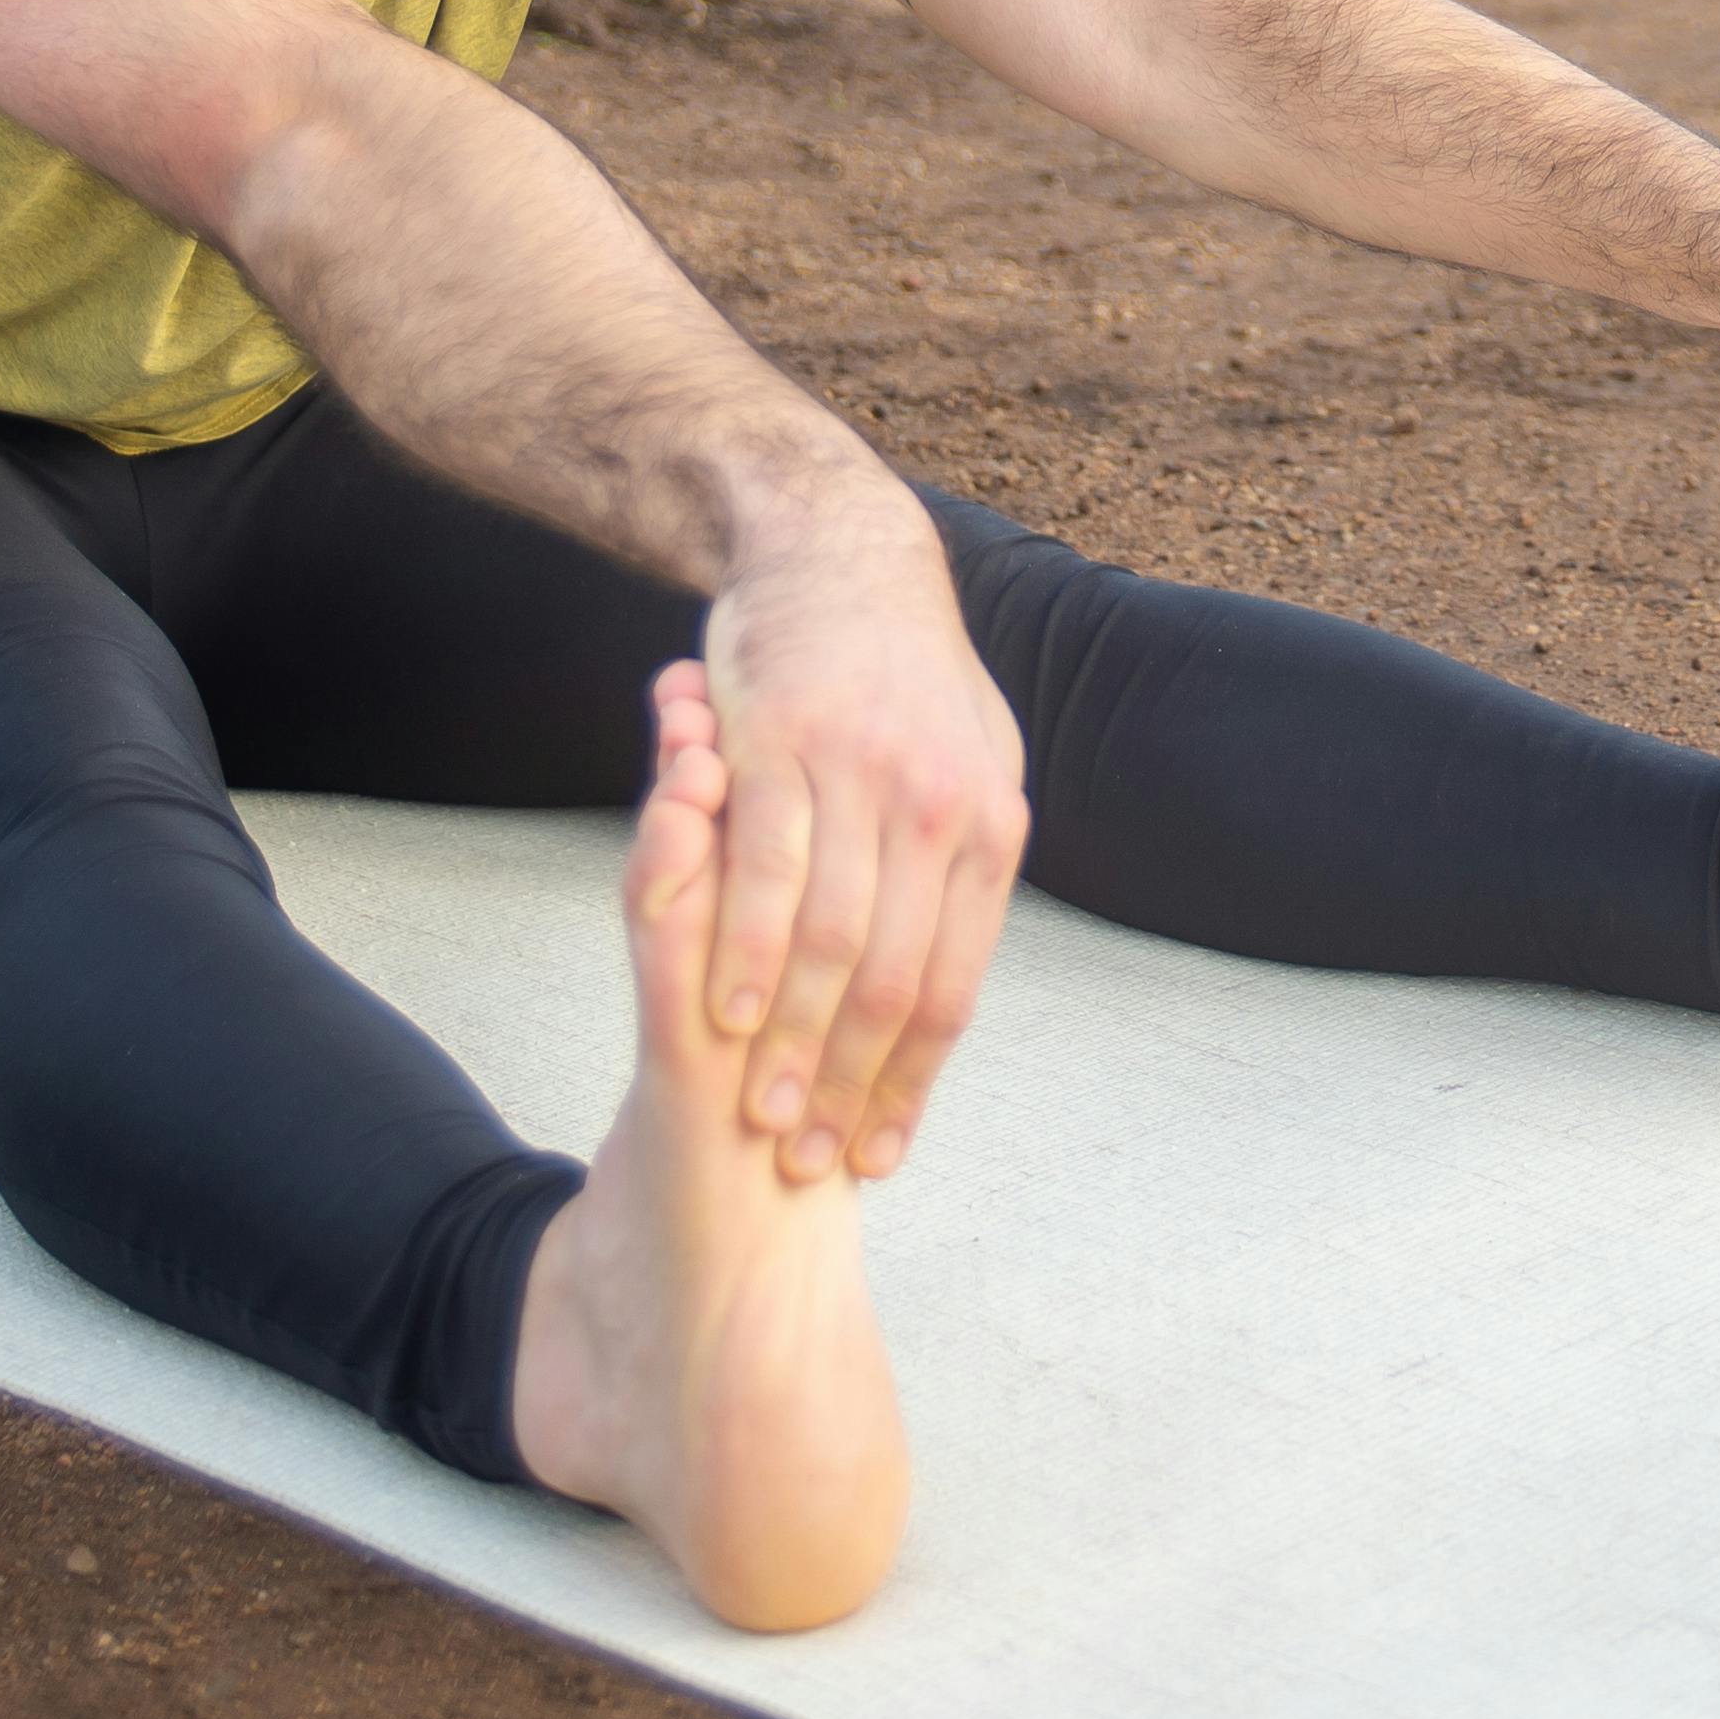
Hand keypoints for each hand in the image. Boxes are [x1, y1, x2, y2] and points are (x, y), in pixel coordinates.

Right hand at [690, 501, 1032, 1185]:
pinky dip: (749, 955)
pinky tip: (728, 1017)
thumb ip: (966, 865)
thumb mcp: (974, 761)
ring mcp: (860, 777)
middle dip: (847, 1089)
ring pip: (830, 943)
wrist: (838, 554)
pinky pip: (765, 871)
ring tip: (761, 1116)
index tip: (875, 1157)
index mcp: (990, 826)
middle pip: (893, 984)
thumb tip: (960, 964)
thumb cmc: (903, 674)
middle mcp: (938, 808)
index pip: (952, 988)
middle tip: (805, 1164)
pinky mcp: (781, 748)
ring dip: (793, 1045)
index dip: (910, 1084)